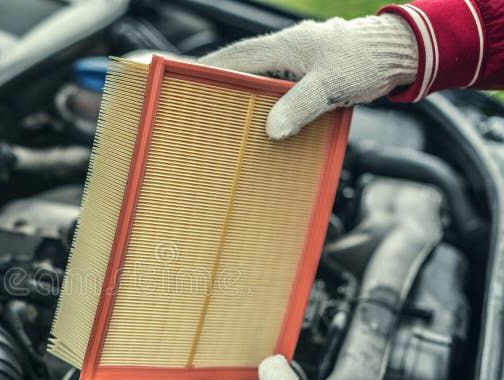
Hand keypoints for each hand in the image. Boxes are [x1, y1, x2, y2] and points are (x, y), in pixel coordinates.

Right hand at [200, 15, 417, 138]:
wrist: (400, 52)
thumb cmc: (367, 60)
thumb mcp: (331, 85)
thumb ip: (300, 106)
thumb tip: (272, 130)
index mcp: (286, 45)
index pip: (236, 57)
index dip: (209, 70)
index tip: (185, 79)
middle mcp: (288, 49)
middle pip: (242, 65)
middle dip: (219, 82)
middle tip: (196, 101)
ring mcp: (299, 59)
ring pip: (260, 76)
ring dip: (242, 92)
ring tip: (221, 113)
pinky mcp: (310, 71)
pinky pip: (278, 85)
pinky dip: (265, 98)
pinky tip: (261, 116)